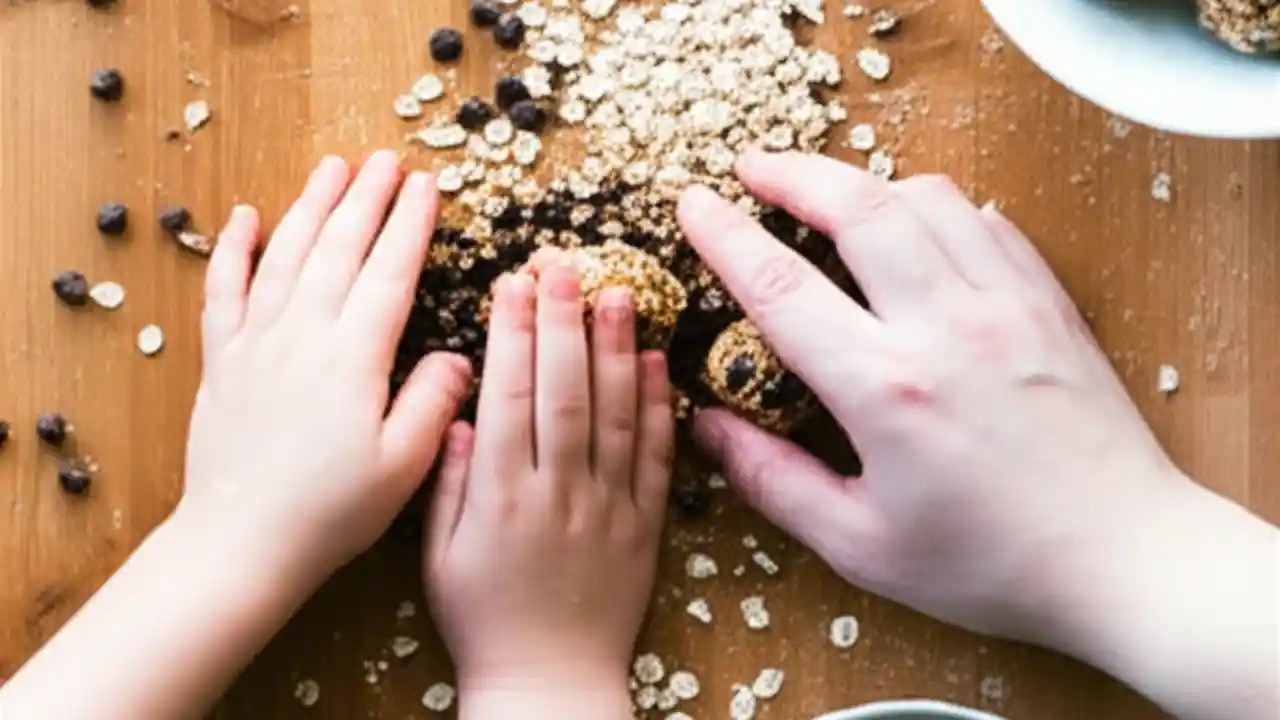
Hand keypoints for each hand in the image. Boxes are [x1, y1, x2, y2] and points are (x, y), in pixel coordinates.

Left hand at [183, 151, 470, 580]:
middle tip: (387, 158)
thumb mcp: (404, 466)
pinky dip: (233, 249)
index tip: (429, 185)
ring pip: (284, 255)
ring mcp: (256, 342)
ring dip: (310, 206)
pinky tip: (246, 216)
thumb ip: (434, 401)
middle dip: (366, 198)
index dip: (411, 224)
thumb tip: (461, 354)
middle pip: (338, 248)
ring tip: (333, 167)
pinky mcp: (222, 360)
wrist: (240, 544)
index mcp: (354, 357)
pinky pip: (223, 290)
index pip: (389, 272)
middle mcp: (303, 335)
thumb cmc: (331, 512)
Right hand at [424, 265, 672, 717]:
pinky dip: (660, 408)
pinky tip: (658, 362)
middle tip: (566, 262)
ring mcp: (610, 509)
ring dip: (617, 349)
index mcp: (499, 498)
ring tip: (619, 291)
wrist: (548, 684)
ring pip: (616, 416)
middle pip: (564, 393)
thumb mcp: (439, 557)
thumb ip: (449, 482)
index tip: (514, 281)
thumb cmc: (482, 618)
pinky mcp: (647, 526)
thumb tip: (463, 412)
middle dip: (563, 321)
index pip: (509, 398)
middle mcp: (558, 495)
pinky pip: (657, 460)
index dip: (512, 334)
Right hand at [676, 150, 1187, 639]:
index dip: (725, 236)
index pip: (783, 286)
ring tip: (829, 195)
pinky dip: (937, 206)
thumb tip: (708, 428)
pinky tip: (916, 226)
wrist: (1123, 557)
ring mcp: (1006, 305)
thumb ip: (773, 480)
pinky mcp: (1047, 302)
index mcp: (887, 390)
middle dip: (791, 173)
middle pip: (857, 207)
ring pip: (926, 198)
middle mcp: (946, 328)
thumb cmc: (992, 564)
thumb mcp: (860, 545)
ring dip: (866, 183)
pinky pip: (985, 221)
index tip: (693, 205)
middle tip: (750, 165)